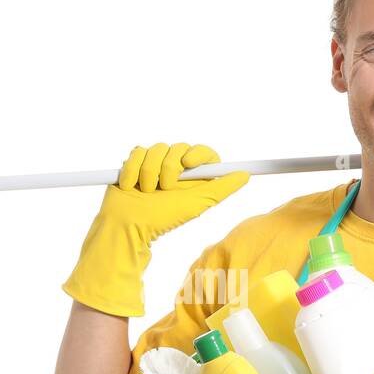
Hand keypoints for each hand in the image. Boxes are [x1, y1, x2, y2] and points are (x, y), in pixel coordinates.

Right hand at [61, 142, 249, 316]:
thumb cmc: (163, 219)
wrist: (128, 225)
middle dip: (168, 169)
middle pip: (178, 147)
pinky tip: (130, 186)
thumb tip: (245, 175)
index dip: (197, 153)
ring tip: (145, 191)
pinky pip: (137, 152)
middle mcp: (176, 168)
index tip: (188, 163)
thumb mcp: (197, 204)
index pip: (203, 152)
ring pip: (155, 149)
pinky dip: (133, 170)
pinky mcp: (135, 162)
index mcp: (193, 177)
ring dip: (149, 173)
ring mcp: (155, 163)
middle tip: (163, 189)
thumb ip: (221, 189)